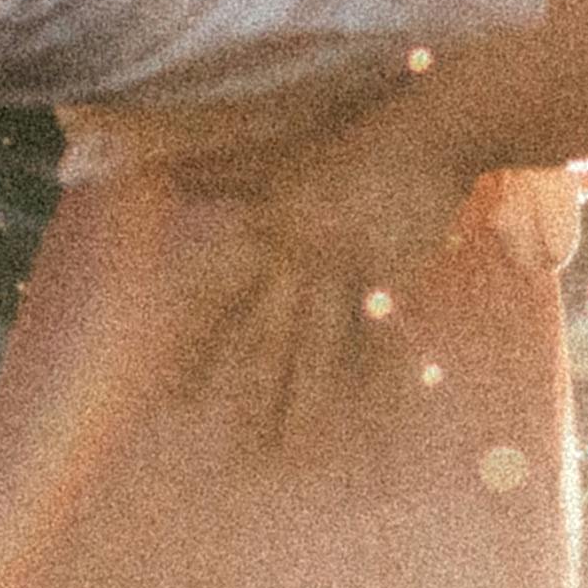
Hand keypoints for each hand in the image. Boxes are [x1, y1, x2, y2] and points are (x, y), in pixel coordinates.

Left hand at [174, 96, 475, 453]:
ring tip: (293, 457)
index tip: (172, 400)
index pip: (214, 295)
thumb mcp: (277, 156)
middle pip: (263, 337)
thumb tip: (161, 171)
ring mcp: (345, 266)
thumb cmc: (349, 145)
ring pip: (316, 351)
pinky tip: (369, 422)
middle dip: (246, 397)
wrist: (427, 129)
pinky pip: (378, 341)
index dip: (192, 349)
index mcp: (265, 226)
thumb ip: (219, 171)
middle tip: (232, 452)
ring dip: (304, 405)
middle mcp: (296, 252)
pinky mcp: (391, 277)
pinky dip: (374, 385)